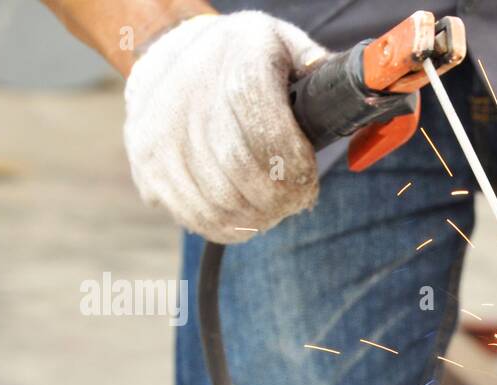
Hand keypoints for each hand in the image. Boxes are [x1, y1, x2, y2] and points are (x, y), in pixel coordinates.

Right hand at [122, 11, 325, 243]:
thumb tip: (350, 102)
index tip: (307, 184)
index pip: (266, 128)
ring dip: (256, 217)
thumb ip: (321, 74)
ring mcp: (161, 132)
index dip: (293, 167)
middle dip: (279, 199)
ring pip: (218, 202)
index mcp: (238, 58)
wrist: (168, 51)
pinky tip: (244, 216)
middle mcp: (190, 93)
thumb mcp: (285, 46)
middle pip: (242, 171)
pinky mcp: (147, 164)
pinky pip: (193, 214)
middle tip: (295, 201)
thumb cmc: (243, 56)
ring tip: (272, 209)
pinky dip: (226, 227)